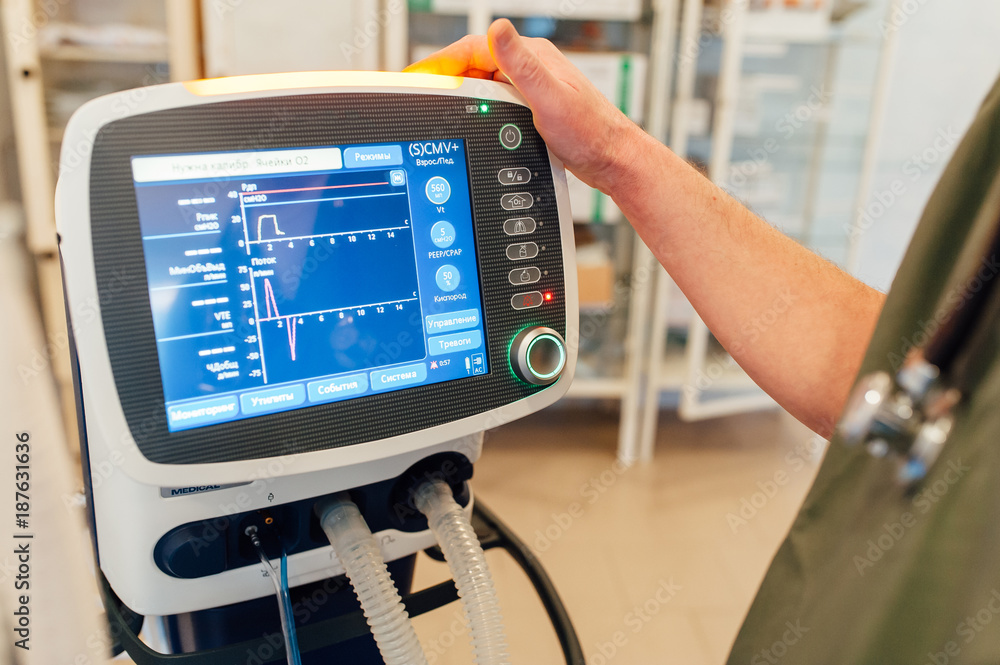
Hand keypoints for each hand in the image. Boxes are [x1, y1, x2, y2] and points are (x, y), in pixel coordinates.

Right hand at [405, 19, 645, 194]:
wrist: (613, 160)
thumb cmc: (591, 132)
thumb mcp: (550, 98)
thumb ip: (521, 65)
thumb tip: (498, 30)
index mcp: (533, 58)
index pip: (474, 48)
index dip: (441, 62)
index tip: (417, 75)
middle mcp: (531, 68)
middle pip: (475, 64)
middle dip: (445, 76)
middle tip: (416, 92)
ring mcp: (531, 88)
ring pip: (484, 83)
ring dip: (460, 92)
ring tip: (434, 105)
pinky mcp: (533, 108)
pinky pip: (495, 100)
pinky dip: (476, 107)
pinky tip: (469, 120)